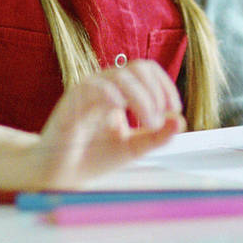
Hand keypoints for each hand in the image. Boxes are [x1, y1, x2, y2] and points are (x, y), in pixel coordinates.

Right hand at [35, 60, 184, 186]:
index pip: (146, 71)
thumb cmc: (93, 157)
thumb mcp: (134, 147)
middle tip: (158, 121)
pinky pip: (92, 87)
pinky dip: (112, 95)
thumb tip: (180, 121)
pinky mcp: (71, 102)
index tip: (175, 109)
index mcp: (119, 91)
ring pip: (120, 77)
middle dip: (155, 93)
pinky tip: (122, 111)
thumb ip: (157, 137)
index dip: (165, 85)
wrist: (62, 174)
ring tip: (149, 124)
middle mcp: (104, 86)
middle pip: (137, 68)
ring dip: (142, 98)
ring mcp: (87, 91)